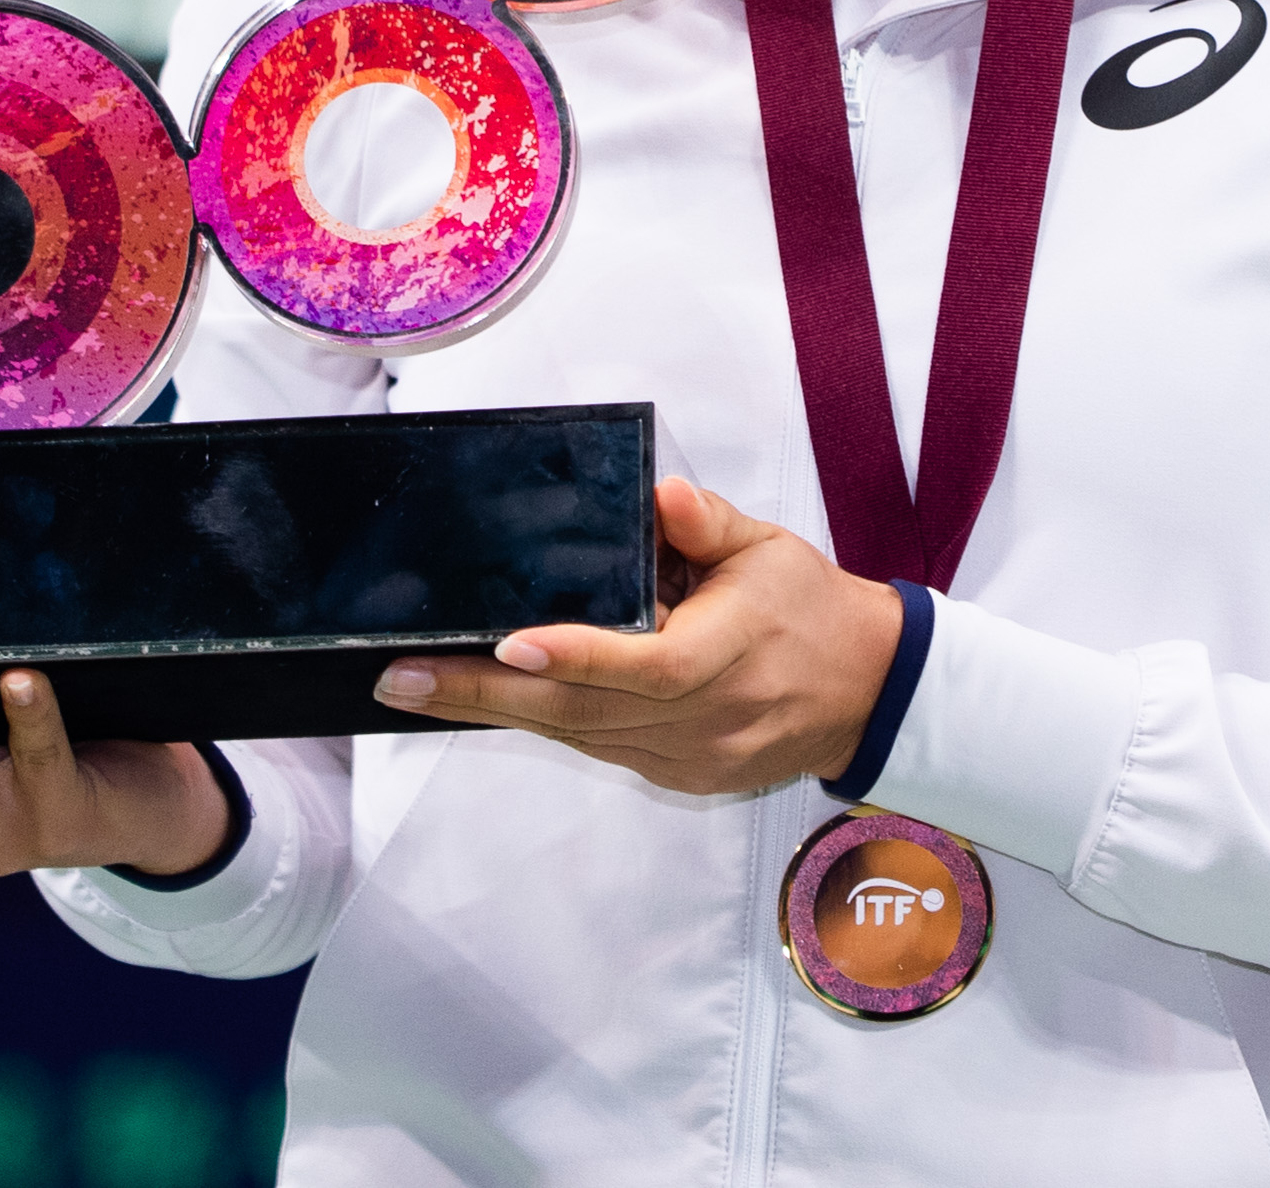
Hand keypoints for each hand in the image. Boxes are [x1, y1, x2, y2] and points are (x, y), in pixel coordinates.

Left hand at [370, 478, 901, 795]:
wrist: (868, 693)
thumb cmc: (812, 610)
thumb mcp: (769, 546)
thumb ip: (708, 522)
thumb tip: (661, 493)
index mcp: (729, 655)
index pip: (644, 664)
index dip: (574, 656)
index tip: (506, 642)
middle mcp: (704, 719)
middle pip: (583, 713)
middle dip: (484, 696)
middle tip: (401, 678)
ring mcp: (689, 758)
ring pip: (580, 737)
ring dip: (498, 714)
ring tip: (419, 687)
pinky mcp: (680, 776)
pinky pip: (599, 749)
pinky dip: (546, 723)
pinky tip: (490, 702)